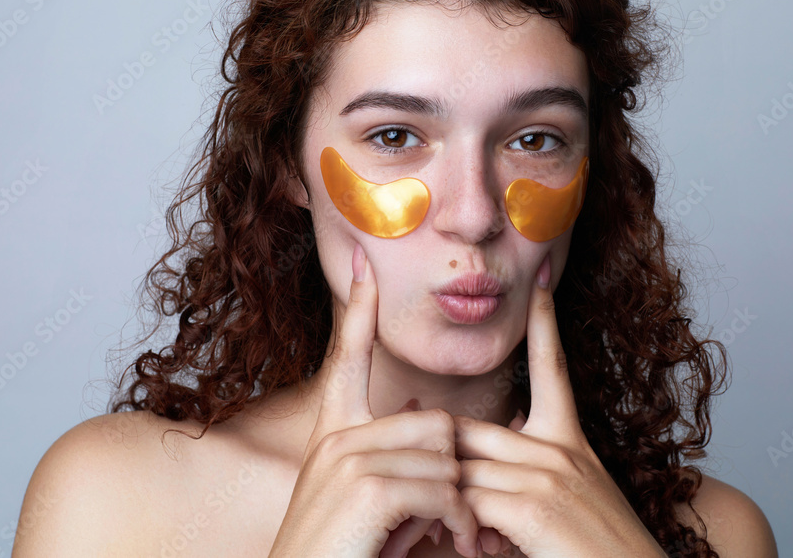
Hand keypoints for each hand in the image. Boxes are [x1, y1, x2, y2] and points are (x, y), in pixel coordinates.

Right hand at [269, 243, 480, 557]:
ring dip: (457, 503)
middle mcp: (337, 438)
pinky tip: (452, 543)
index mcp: (334, 436)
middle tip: (448, 519)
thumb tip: (431, 426)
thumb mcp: (369, 505)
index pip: (347, 356)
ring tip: (441, 538)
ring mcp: (348, 458)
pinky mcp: (368, 487)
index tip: (364, 263)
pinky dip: (458, 520)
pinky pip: (442, 486)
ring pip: (445, 455)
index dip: (358, 309)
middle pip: (435, 420)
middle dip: (452, 472)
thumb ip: (397, 464)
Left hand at [453, 253, 667, 556]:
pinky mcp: (534, 508)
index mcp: (570, 441)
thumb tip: (480, 483)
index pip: (553, 366)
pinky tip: (475, 549)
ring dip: (446, 504)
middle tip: (417, 477)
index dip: (545, 321)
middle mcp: (559, 449)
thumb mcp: (571, 501)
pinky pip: (469, 501)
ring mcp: (547, 475)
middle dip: (438, 454)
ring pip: (461, 468)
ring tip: (456, 538)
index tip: (540, 280)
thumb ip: (529, 477)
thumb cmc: (599, 554)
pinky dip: (460, 528)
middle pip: (470, 428)